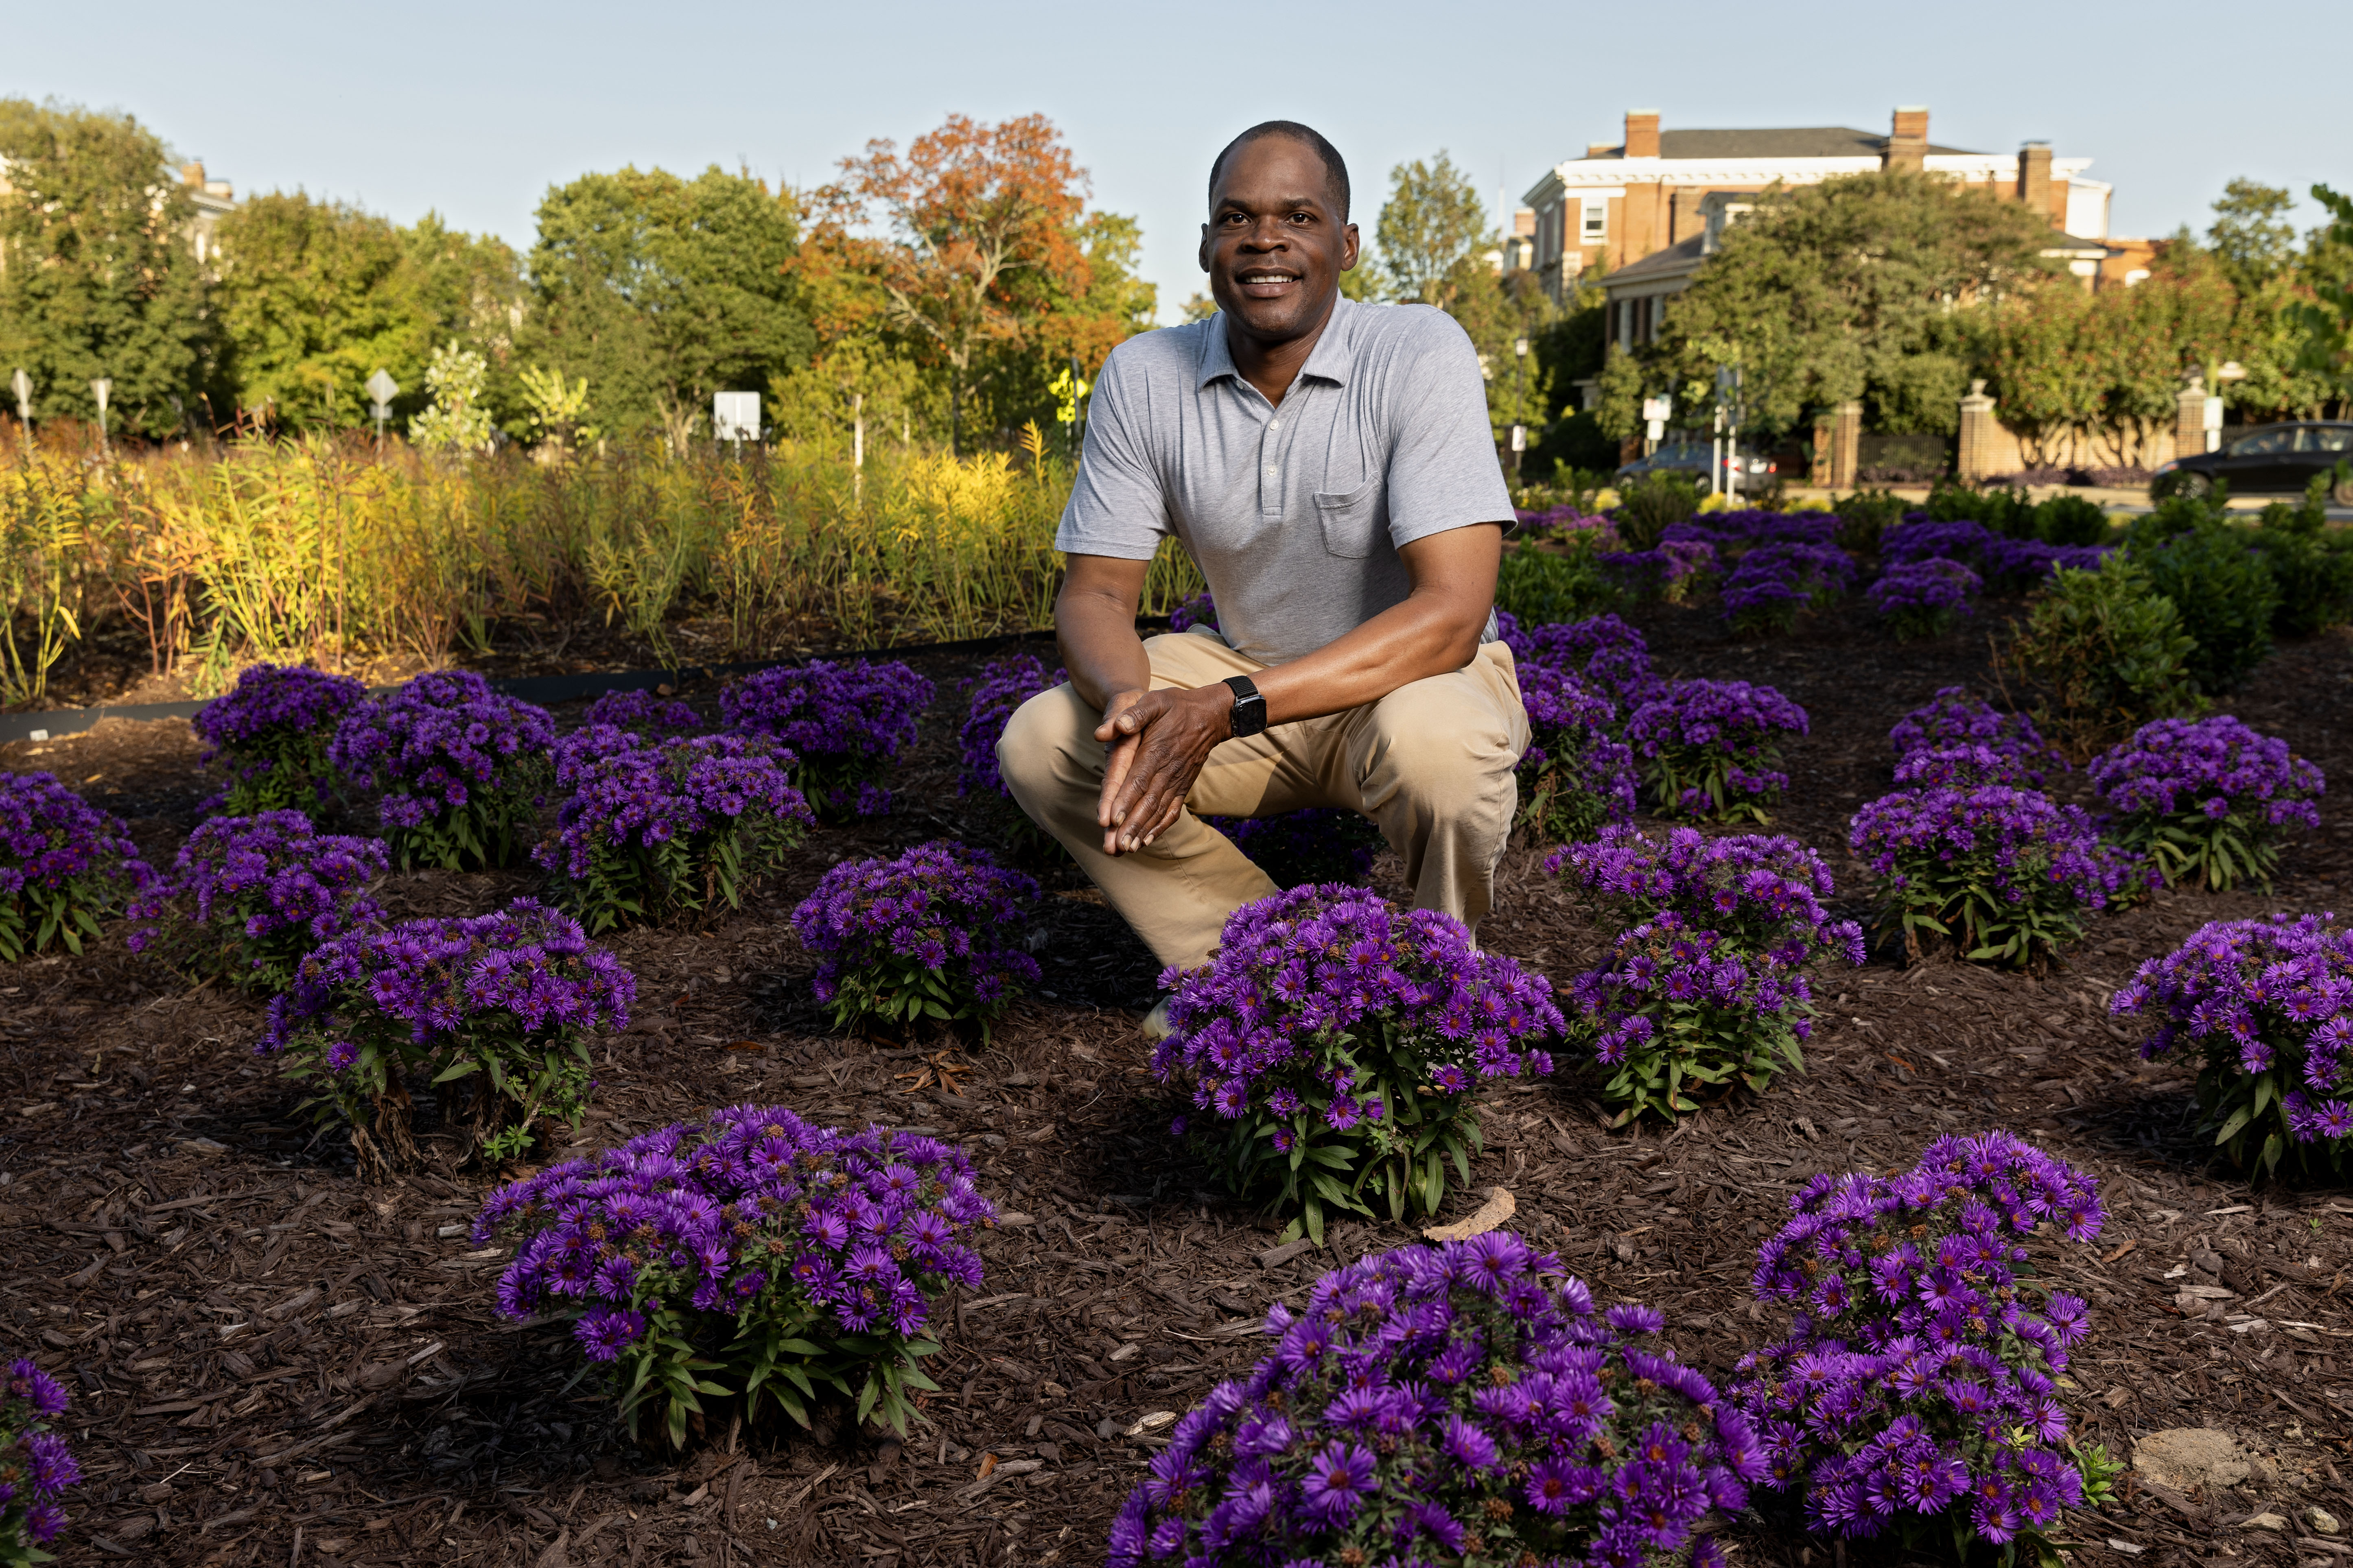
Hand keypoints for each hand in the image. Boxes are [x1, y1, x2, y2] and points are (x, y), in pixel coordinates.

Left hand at [1093, 685, 1232, 854]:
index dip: (1126, 800)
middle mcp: (1168, 771)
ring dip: (1143, 831)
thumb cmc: (1178, 707)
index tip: (1112, 819)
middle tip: (1116, 845)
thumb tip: (1115, 727)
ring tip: (1127, 849)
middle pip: (1148, 802)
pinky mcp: (1183, 787)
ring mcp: (1177, 781)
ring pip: (1158, 811)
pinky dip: (1160, 827)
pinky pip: (1172, 811)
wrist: (1212, 715)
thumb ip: (1135, 714)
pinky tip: (1148, 841)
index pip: (1139, 780)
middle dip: (1131, 825)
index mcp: (1157, 751)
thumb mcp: (1155, 701)